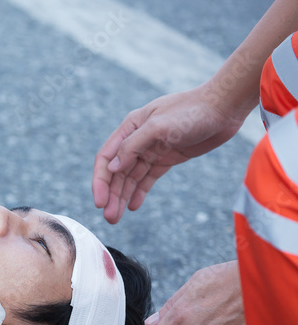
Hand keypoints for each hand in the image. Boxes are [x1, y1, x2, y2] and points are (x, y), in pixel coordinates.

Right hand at [92, 86, 245, 223]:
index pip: (107, 158)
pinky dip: (140, 192)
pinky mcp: (167, 158)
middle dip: (111, 195)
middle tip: (109, 217)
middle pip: (117, 172)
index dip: (100, 181)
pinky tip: (133, 206)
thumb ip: (133, 146)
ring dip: (122, 197)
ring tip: (116, 217)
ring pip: (131, 178)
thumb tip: (112, 168)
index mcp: (130, 128)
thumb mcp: (159, 126)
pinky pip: (148, 178)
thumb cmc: (191, 110)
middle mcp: (137, 140)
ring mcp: (152, 150)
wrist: (224, 107)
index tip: (99, 202)